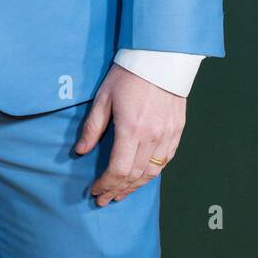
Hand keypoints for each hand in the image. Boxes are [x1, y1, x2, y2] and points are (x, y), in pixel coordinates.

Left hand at [74, 63, 185, 205]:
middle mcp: (152, 137)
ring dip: (134, 187)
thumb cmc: (128, 75)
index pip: (118, 170)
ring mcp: (167, 135)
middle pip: (134, 176)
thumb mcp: (103, 98)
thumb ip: (92, 127)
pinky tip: (141, 177)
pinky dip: (152, 173)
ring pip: (151, 172)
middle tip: (104, 199)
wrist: (161, 58)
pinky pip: (165, 161)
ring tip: (120, 194)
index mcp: (131, 129)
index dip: (105, 184)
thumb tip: (80, 151)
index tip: (95, 190)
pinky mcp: (177, 131)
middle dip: (117, 190)